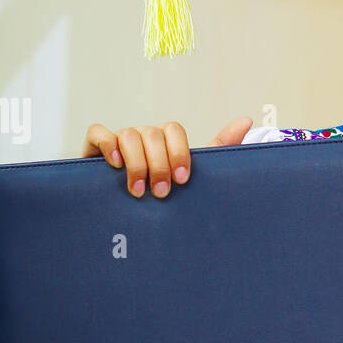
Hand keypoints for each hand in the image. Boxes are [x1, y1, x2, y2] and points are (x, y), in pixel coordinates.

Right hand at [81, 116, 252, 197]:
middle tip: (162, 193)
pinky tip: (115, 165)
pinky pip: (98, 132)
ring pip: (129, 134)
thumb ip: (219, 149)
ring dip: (137, 163)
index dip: (179, 152)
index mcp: (166, 142)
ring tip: (139, 192)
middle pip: (153, 133)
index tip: (183, 180)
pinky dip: (107, 144)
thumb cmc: (163, 197)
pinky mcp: (94, 149)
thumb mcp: (192, 177)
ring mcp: (119, 141)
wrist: (125, 223)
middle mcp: (143, 138)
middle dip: (159, 164)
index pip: (174, 130)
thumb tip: (247, 120)